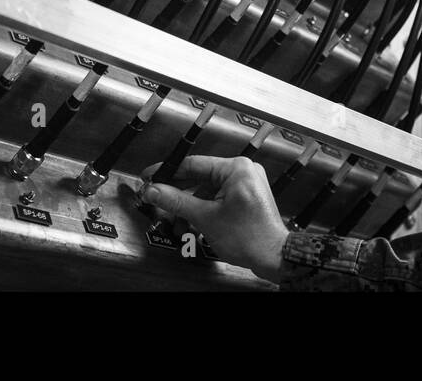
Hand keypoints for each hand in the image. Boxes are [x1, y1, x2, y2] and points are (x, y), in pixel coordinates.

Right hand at [138, 155, 290, 281]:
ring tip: (177, 225)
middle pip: (200, 179)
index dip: (168, 171)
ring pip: (207, 191)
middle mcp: (243, 171)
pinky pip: (218, 198)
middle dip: (178, 196)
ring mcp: (246, 184)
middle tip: (157, 201)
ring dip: (190, 208)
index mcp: (236, 168)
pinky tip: (192, 225)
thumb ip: (176, 201)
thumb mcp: (205, 217)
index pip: (193, 164)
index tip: (150, 177)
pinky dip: (204, 211)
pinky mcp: (246, 196)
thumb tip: (154, 190)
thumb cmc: (249, 237)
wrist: (272, 257)